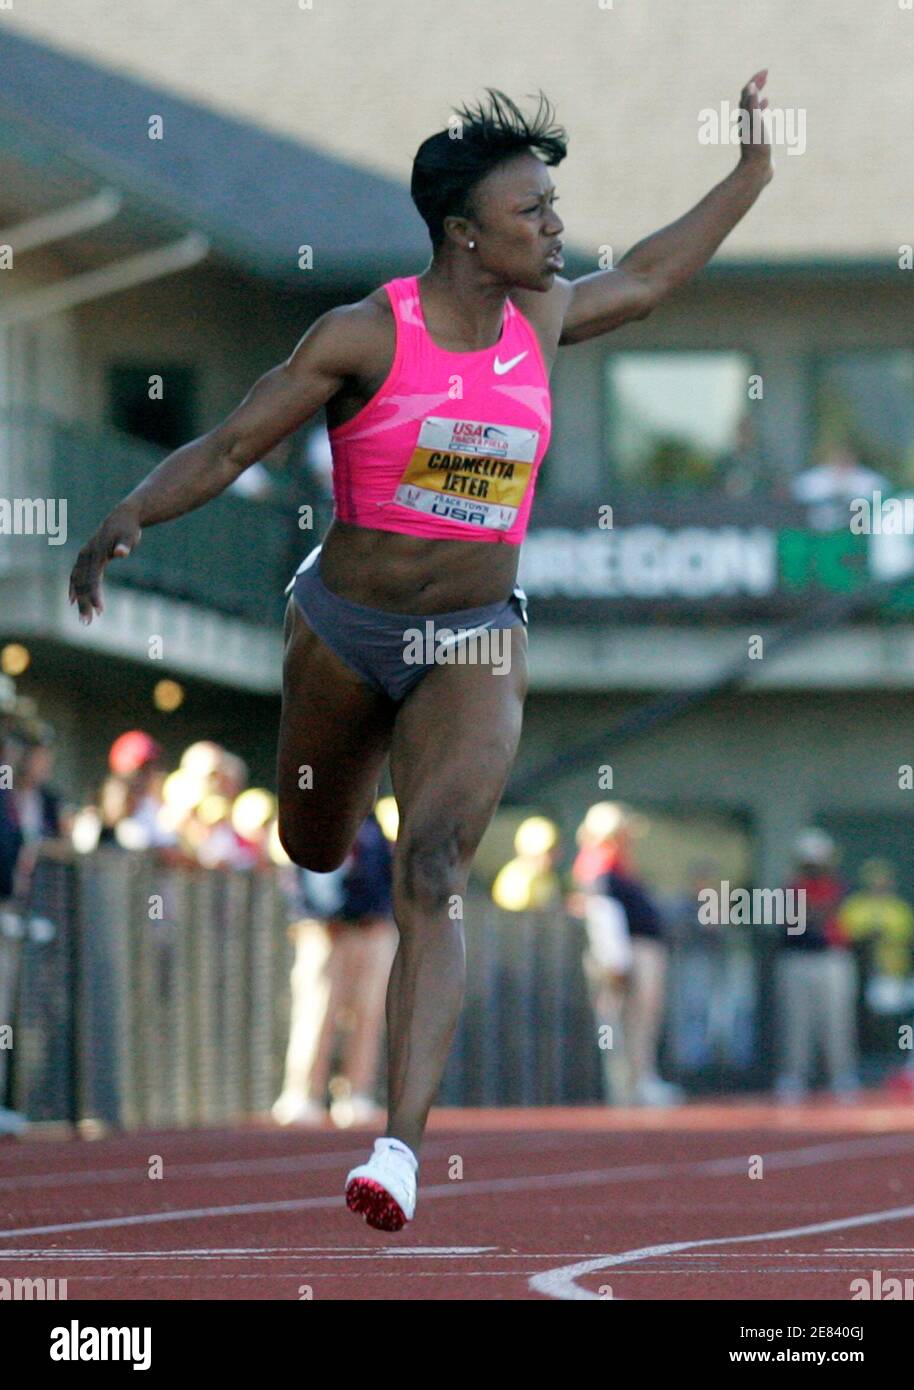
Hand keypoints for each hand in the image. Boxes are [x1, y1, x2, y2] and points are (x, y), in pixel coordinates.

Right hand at [68, 505, 141, 624]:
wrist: (122, 517)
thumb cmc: (128, 529)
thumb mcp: (129, 537)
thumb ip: (124, 546)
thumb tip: (121, 552)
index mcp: (96, 553)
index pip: (93, 578)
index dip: (95, 595)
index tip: (100, 611)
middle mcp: (86, 555)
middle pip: (82, 583)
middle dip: (84, 603)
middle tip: (87, 623)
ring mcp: (83, 556)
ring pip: (77, 581)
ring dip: (79, 600)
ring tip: (84, 619)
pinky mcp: (85, 557)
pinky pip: (76, 575)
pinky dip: (74, 588)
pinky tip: (72, 601)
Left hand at [738, 68, 773, 178]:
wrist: (756, 170)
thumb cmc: (757, 147)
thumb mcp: (756, 124)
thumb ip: (752, 105)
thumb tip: (751, 86)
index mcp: (745, 116)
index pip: (747, 92)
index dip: (755, 80)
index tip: (766, 71)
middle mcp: (745, 121)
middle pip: (748, 98)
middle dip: (756, 84)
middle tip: (766, 75)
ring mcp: (750, 129)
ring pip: (751, 108)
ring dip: (757, 97)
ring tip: (765, 90)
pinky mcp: (755, 136)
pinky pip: (757, 119)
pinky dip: (761, 110)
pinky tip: (767, 109)